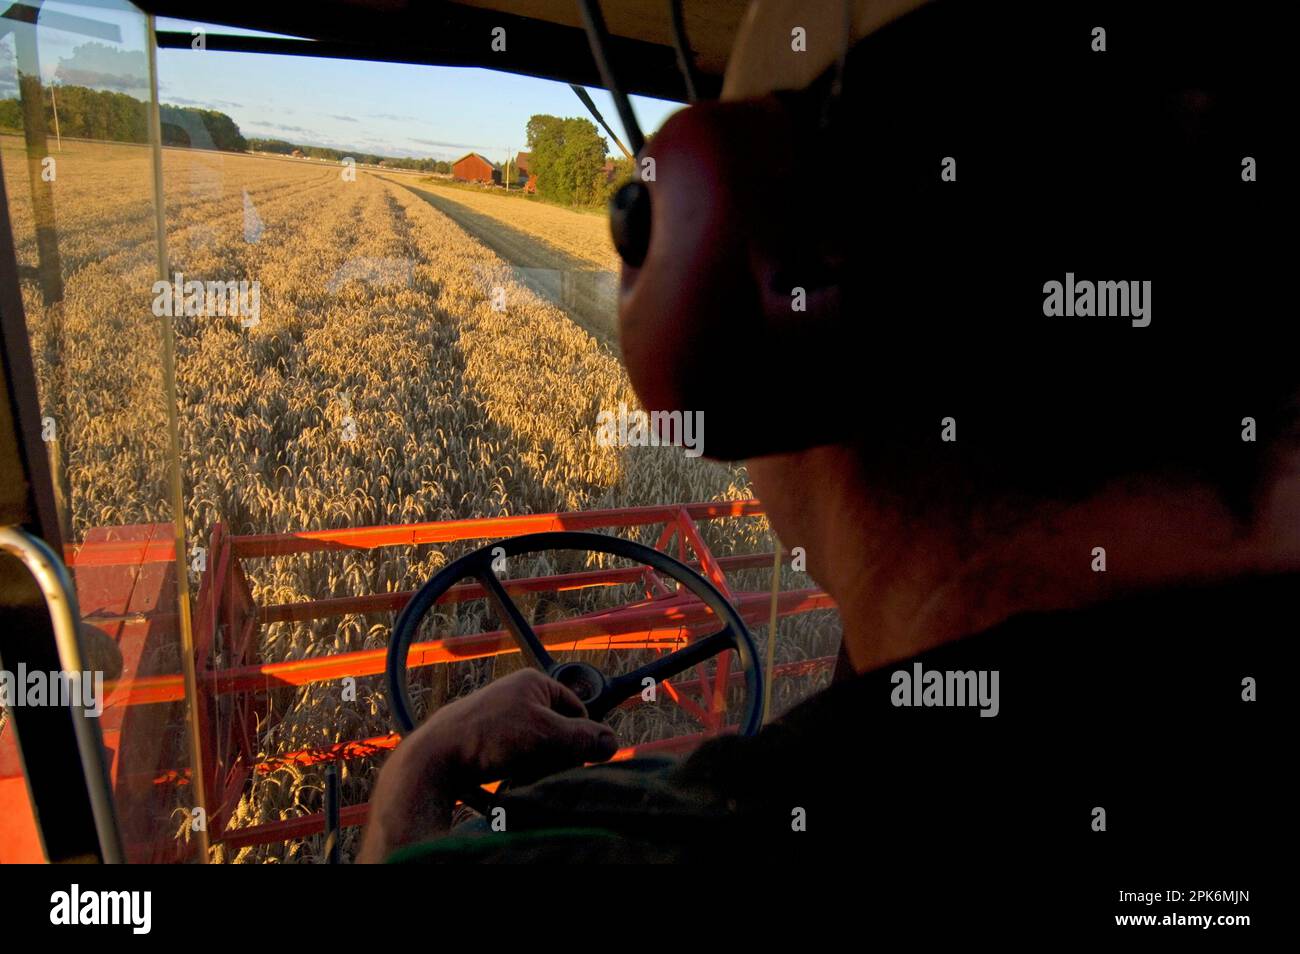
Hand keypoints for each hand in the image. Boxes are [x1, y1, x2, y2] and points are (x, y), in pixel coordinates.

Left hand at [435, 668, 618, 784]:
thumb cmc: (490, 737)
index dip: (581, 734)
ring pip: (538, 744)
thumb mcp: (546, 736)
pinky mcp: (487, 736)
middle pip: (558, 727)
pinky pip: (517, 753)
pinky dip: (519, 767)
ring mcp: (501, 715)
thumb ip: (583, 738)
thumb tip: (613, 743)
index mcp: (533, 682)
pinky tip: (510, 777)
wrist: (436, 757)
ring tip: (524, 774)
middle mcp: (517, 694)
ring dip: (538, 763)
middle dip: (557, 752)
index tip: (578, 758)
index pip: (577, 708)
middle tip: (546, 767)